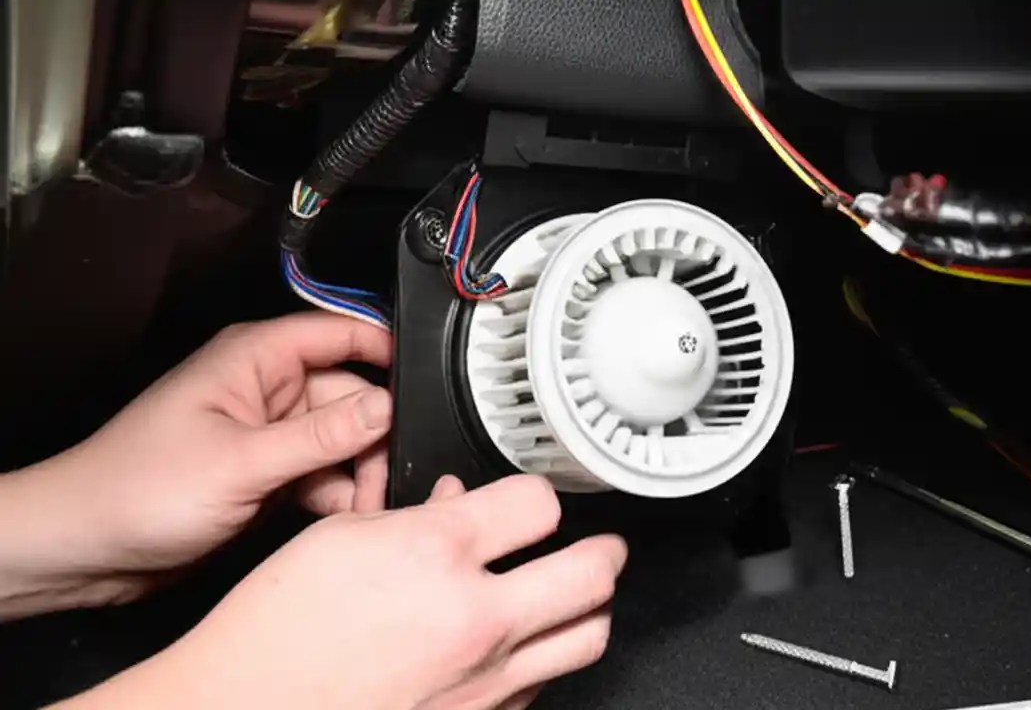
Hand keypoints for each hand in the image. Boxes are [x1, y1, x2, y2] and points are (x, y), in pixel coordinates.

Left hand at [0, 313, 392, 616]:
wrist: (86, 548)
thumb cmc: (135, 490)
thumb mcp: (242, 462)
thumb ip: (321, 436)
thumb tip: (386, 408)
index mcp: (254, 359)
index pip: (340, 333)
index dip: (386, 352)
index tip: (426, 385)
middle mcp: (265, 390)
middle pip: (350, 395)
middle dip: (375, 436)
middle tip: (388, 477)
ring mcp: (267, 434)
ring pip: (341, 441)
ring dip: (359, 472)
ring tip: (366, 505)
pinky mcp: (265, 474)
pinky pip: (321, 474)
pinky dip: (337, 495)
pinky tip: (345, 517)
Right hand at [67, 475, 626, 709]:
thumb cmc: (275, 634)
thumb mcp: (339, 542)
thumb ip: (414, 514)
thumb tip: (458, 501)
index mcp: (436, 555)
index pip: (540, 504)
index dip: (538, 494)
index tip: (531, 501)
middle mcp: (475, 619)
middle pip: (594, 571)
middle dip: (605, 550)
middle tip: (600, 545)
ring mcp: (485, 681)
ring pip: (589, 636)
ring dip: (588, 608)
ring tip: (576, 594)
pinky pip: (545, 685)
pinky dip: (544, 660)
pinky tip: (520, 647)